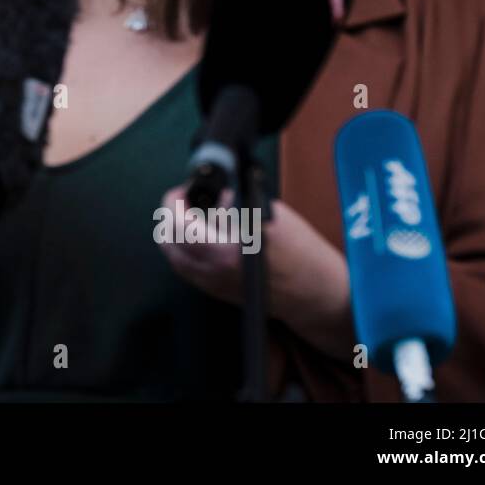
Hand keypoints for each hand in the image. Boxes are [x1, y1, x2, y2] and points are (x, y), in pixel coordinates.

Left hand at [157, 186, 354, 360]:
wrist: (315, 293)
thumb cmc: (301, 252)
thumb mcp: (268, 215)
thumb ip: (233, 204)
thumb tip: (212, 196)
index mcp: (227, 250)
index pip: (181, 224)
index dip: (176, 202)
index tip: (183, 190)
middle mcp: (215, 270)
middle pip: (169, 241)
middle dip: (169, 216)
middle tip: (182, 200)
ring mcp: (214, 285)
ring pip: (174, 257)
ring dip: (171, 234)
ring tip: (185, 215)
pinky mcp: (217, 293)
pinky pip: (186, 270)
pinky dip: (181, 250)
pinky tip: (191, 237)